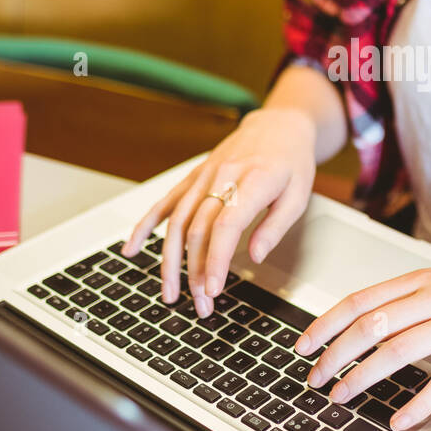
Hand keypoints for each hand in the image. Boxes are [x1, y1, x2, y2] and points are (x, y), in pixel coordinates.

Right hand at [121, 108, 316, 313]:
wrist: (277, 125)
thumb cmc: (291, 162)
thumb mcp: (299, 194)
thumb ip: (276, 226)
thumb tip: (254, 256)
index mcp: (254, 180)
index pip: (227, 225)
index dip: (217, 260)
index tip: (214, 289)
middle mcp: (223, 176)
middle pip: (199, 229)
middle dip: (196, 271)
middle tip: (200, 304)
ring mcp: (203, 176)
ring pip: (177, 221)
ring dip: (170, 260)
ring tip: (171, 293)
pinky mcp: (193, 177)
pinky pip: (164, 203)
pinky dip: (144, 226)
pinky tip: (131, 250)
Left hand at [294, 263, 430, 430]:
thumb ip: (410, 302)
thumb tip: (369, 326)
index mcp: (422, 281)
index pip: (359, 300)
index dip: (325, 324)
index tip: (301, 346)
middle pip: (370, 324)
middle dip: (334, 354)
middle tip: (314, 379)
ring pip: (397, 349)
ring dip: (362, 376)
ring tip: (342, 397)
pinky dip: (419, 403)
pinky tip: (401, 420)